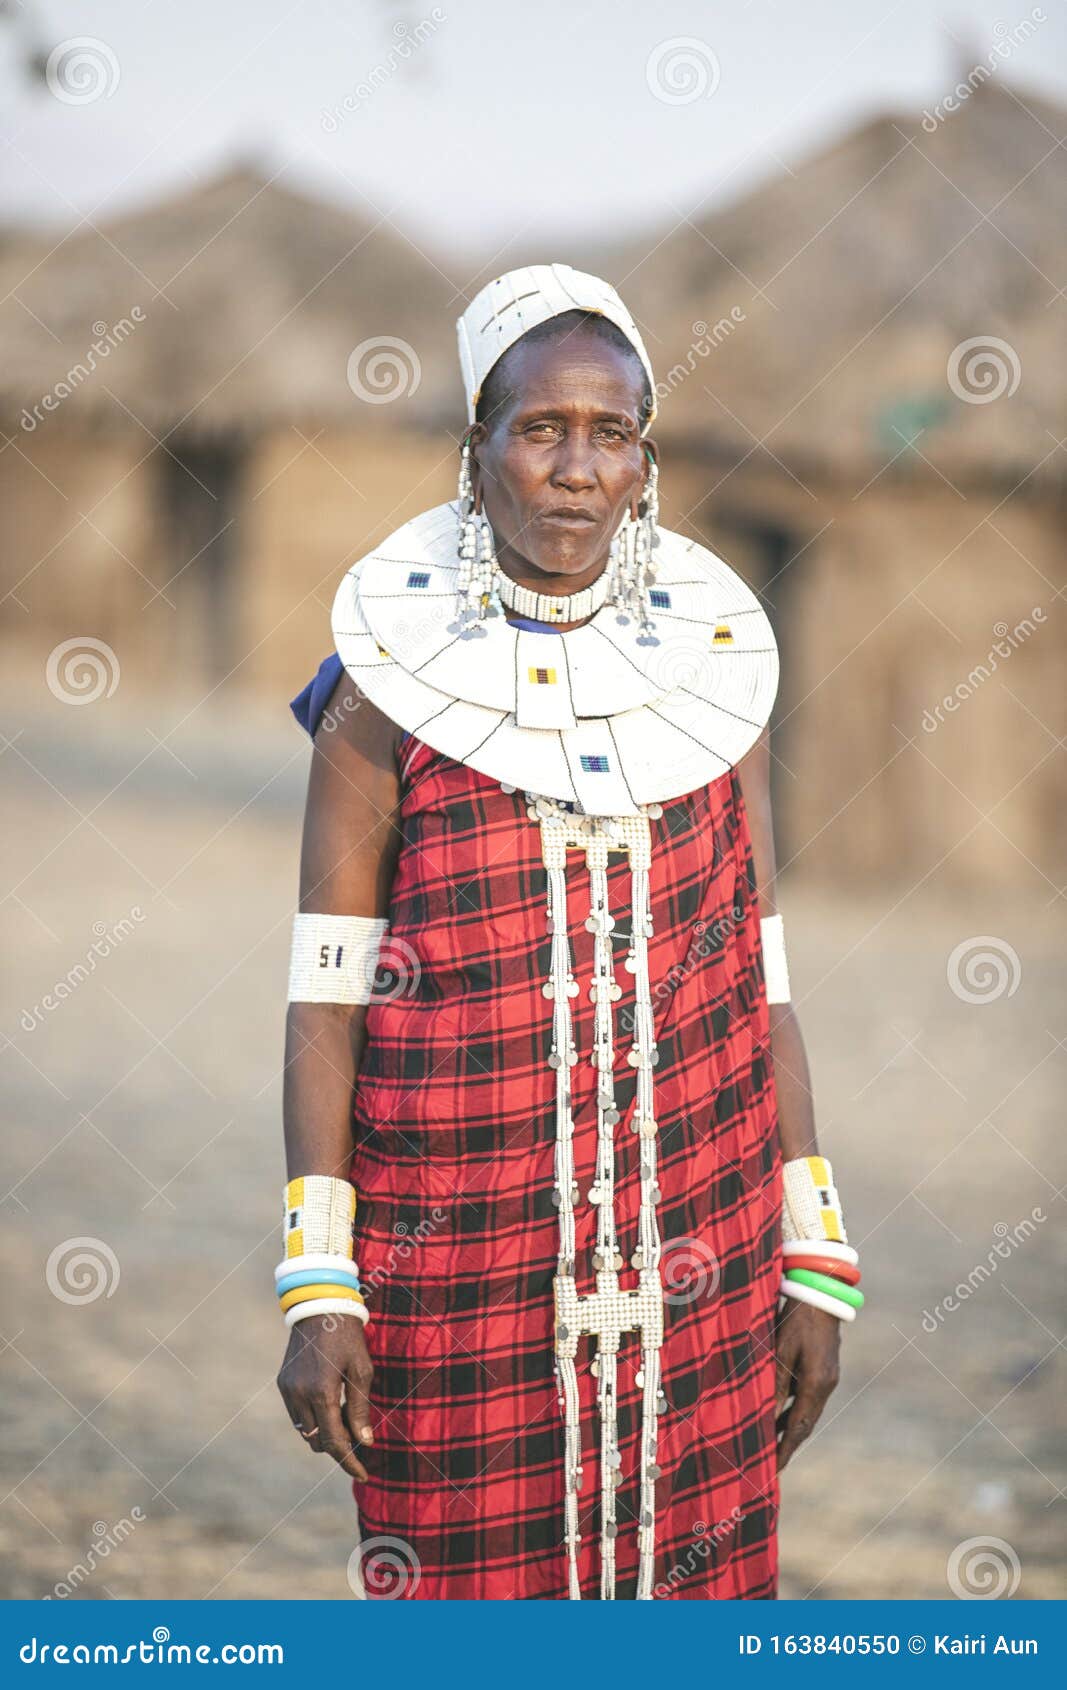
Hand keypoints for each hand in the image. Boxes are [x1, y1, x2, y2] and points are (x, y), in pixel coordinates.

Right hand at [277, 1314, 374, 1481]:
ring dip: (325, 1433)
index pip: (335, 1442)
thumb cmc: (347, 1336)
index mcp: (322, 1393)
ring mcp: (287, 1390)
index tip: (363, 1473)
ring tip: (346, 1414)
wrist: (319, 1306)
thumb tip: (364, 1442)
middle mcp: (299, 1395)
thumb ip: (361, 1408)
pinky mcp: (282, 1383)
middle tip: (359, 1433)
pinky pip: (297, 1415)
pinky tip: (330, 1403)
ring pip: (306, 1431)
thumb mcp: (362, 1370)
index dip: (350, 1462)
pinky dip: (314, 1418)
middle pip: (319, 1442)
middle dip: (339, 1445)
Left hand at [774, 1298, 840, 1469]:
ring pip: (808, 1411)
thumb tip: (767, 1419)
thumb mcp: (781, 1351)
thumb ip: (775, 1386)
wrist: (821, 1291)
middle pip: (806, 1424)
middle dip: (788, 1445)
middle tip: (772, 1466)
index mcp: (816, 1384)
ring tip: (772, 1445)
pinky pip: (809, 1397)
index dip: (785, 1451)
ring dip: (791, 1429)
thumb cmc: (796, 1318)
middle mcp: (826, 1385)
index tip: (773, 1472)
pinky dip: (795, 1410)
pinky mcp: (826, 1368)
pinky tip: (781, 1413)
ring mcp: (828, 1376)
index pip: (799, 1428)